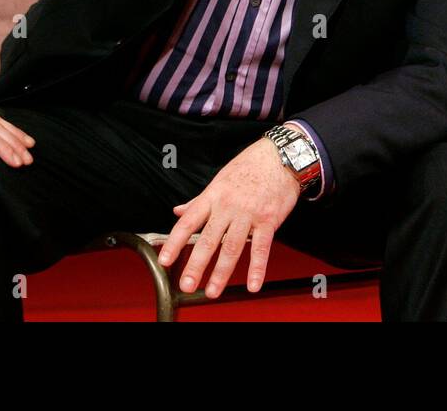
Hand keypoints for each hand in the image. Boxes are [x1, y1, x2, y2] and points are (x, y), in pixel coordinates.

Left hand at [157, 133, 301, 296]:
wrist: (282, 156)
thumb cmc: (250, 166)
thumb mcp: (220, 179)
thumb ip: (199, 199)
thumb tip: (178, 210)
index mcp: (213, 195)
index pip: (188, 221)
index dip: (175, 242)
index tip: (165, 259)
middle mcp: (228, 206)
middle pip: (209, 239)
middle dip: (196, 264)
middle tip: (187, 284)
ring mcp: (249, 214)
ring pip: (232, 247)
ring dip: (222, 272)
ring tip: (212, 290)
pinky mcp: (269, 220)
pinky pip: (262, 247)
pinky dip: (257, 268)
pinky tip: (253, 284)